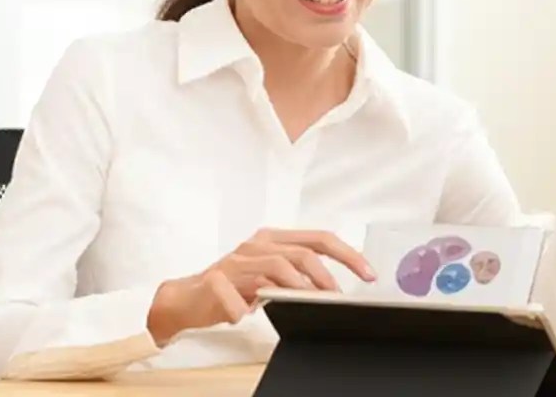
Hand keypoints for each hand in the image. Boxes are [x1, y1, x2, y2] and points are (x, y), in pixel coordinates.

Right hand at [147, 229, 373, 343]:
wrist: (187, 297)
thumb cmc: (235, 286)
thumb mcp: (270, 278)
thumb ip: (296, 278)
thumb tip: (331, 290)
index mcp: (273, 239)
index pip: (319, 239)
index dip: (348, 254)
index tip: (368, 272)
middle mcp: (256, 245)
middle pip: (303, 252)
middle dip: (327, 276)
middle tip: (339, 297)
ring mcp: (236, 261)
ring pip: (277, 267)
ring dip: (297, 288)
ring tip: (308, 303)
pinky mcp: (216, 280)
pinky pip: (237, 295)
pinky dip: (245, 308)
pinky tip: (247, 315)